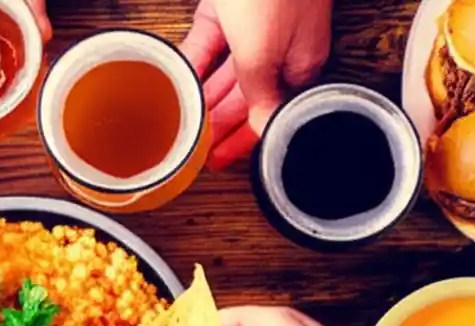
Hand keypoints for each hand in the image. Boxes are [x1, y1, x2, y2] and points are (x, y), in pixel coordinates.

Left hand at [180, 0, 331, 168]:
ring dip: (202, 96)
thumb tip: (263, 130)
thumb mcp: (263, 53)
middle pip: (244, 95)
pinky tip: (176, 81)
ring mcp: (251, 26)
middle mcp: (278, 48)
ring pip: (224, 71)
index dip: (243, 140)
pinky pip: (207, 43)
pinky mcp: (225, 7)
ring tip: (181, 122)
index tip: (219, 161)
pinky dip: (192, 62)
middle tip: (193, 148)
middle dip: (218, 122)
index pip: (268, 113)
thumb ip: (260, 95)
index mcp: (298, 64)